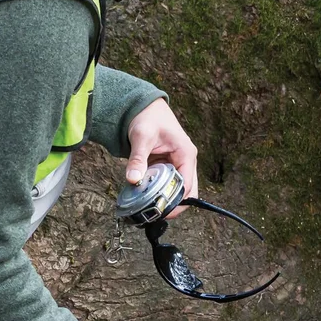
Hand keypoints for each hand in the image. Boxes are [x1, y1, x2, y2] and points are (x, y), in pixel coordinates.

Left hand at [125, 98, 196, 217]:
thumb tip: (133, 179)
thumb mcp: (142, 137)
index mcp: (186, 154)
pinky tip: (146, 196)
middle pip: (188, 192)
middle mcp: (186, 161)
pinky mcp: (168, 167)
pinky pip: (167, 185)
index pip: (188, 185)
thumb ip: (137, 159)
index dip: (177, 201)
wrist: (143, 107)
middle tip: (156, 213)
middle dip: (174, 204)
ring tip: (149, 207)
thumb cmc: (148, 117)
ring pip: (178, 190)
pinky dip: (159, 192)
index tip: (162, 210)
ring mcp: (178, 165)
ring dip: (166, 199)